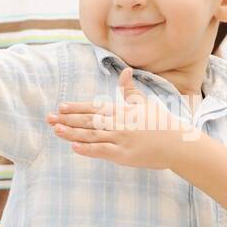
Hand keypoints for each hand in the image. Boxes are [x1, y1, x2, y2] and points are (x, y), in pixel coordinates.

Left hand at [46, 66, 194, 169]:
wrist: (177, 143)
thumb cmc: (161, 123)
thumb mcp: (145, 104)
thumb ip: (130, 90)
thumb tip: (125, 71)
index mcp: (122, 111)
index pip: (95, 108)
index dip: (76, 107)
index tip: (61, 107)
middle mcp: (119, 123)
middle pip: (89, 121)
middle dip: (68, 119)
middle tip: (49, 118)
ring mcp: (121, 139)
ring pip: (92, 135)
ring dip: (72, 133)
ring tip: (56, 130)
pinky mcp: (124, 155)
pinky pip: (102, 151)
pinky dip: (88, 149)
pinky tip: (74, 147)